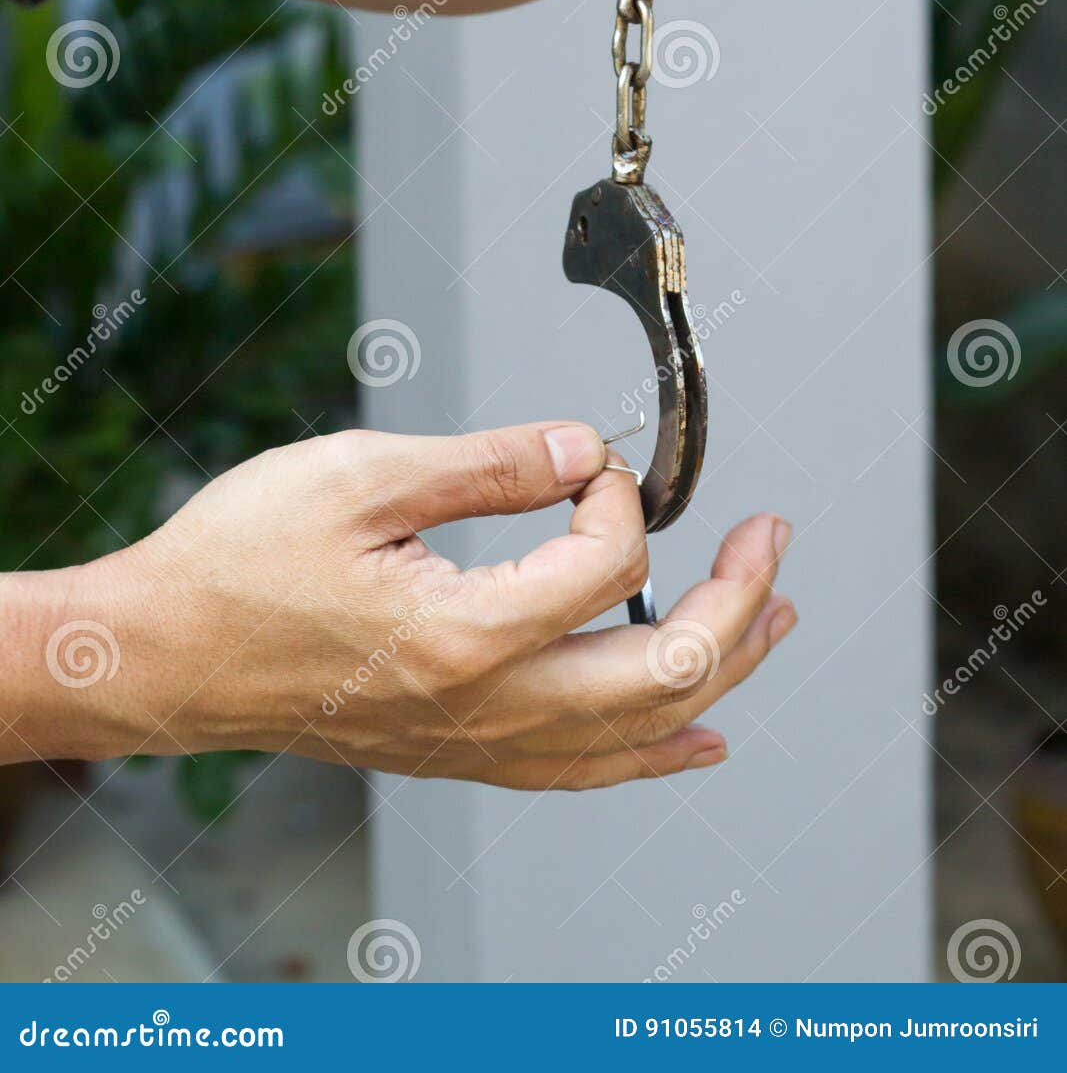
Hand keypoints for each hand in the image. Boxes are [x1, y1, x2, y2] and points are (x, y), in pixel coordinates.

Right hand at [25, 423, 795, 789]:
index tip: (592, 463)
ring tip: (776, 623)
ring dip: (723, 672)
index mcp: (464, 633)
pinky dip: (656, 752)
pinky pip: (583, 771)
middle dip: (741, 602)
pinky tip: (699, 736)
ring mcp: (472, 744)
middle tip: (774, 541)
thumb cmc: (240, 563)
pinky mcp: (455, 752)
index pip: (608, 566)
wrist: (162, 655)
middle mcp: (482, 709)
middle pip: (664, 670)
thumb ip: (490, 464)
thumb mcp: (363, 476)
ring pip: (638, 732)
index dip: (620, 496)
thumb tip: (585, 448)